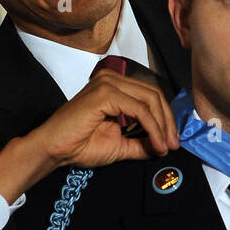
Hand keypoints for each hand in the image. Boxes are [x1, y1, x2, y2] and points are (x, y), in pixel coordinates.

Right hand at [0, 70, 179, 201]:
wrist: (55, 150)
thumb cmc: (80, 145)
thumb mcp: (121, 145)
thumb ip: (142, 142)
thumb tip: (163, 146)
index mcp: (115, 86)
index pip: (150, 95)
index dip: (166, 118)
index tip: (172, 142)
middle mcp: (112, 79)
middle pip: (154, 95)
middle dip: (168, 122)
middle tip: (173, 144)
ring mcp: (108, 83)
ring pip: (150, 100)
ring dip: (162, 126)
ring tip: (166, 146)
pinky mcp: (105, 94)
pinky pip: (140, 110)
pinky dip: (152, 128)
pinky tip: (156, 143)